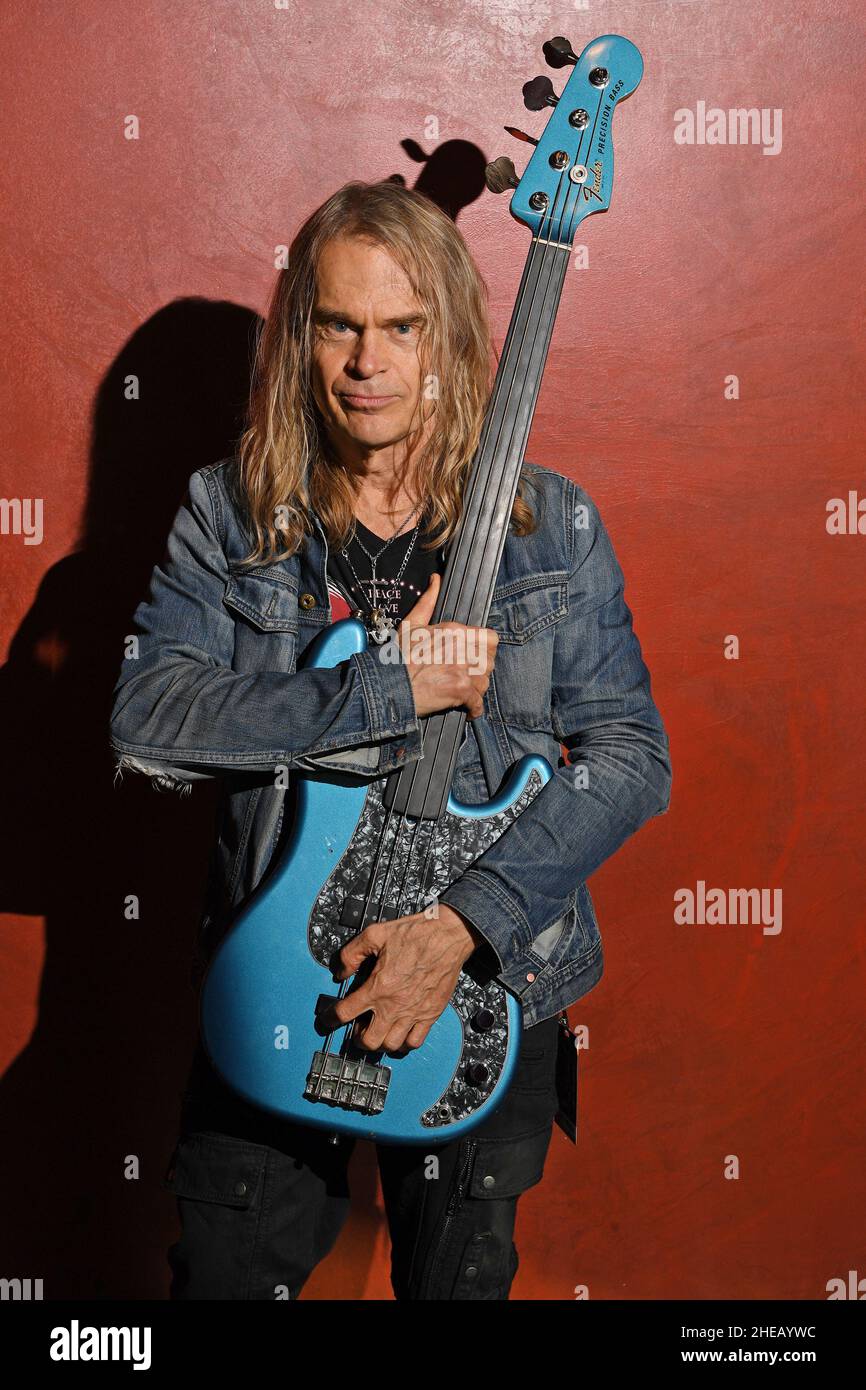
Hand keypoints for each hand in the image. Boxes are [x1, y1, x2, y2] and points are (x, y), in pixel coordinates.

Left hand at [326, 903, 484, 1052]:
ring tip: (379, 1030)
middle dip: (357, 1037)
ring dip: (380, 1041)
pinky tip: (400, 1032)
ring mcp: (413, 1013)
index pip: (345, 1012)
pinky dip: (405, 1043)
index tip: (328, 1019)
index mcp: (378, 987)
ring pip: (390, 1045)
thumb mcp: (375, 934)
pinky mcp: (430, 1014)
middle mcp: (394, 1005)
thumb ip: (351, 954)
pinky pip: (415, 1042)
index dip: (330, 1018)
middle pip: (368, 1040)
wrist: (447, 936)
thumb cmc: (414, 934)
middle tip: (358, 1027)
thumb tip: (341, 971)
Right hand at [399, 573, 497, 719]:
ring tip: (463, 693)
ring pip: (485, 682)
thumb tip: (435, 580)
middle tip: (468, 678)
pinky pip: (478, 702)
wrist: (388, 683)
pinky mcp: (460, 689)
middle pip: (489, 661)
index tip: (475, 658)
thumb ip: (428, 601)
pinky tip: (468, 710)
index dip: (485, 651)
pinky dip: (474, 709)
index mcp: (455, 630)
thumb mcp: (412, 623)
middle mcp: (462, 647)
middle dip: (480, 671)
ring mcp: (463, 669)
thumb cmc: (398, 656)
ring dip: (476, 690)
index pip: (490, 639)